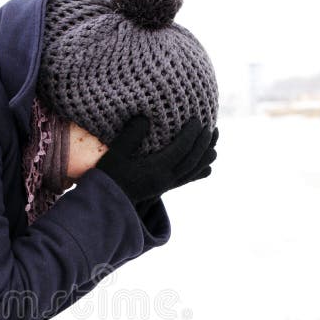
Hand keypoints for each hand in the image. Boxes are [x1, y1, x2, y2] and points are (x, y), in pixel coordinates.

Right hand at [95, 115, 217, 203]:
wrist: (105, 202)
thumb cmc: (108, 176)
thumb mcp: (115, 153)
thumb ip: (130, 135)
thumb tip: (145, 117)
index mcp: (155, 170)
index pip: (181, 149)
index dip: (191, 134)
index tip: (197, 119)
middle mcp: (164, 179)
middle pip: (192, 160)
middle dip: (204, 143)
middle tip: (211, 127)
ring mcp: (165, 185)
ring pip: (192, 171)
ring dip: (205, 156)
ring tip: (214, 142)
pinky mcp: (163, 188)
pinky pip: (187, 180)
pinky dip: (199, 171)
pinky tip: (206, 166)